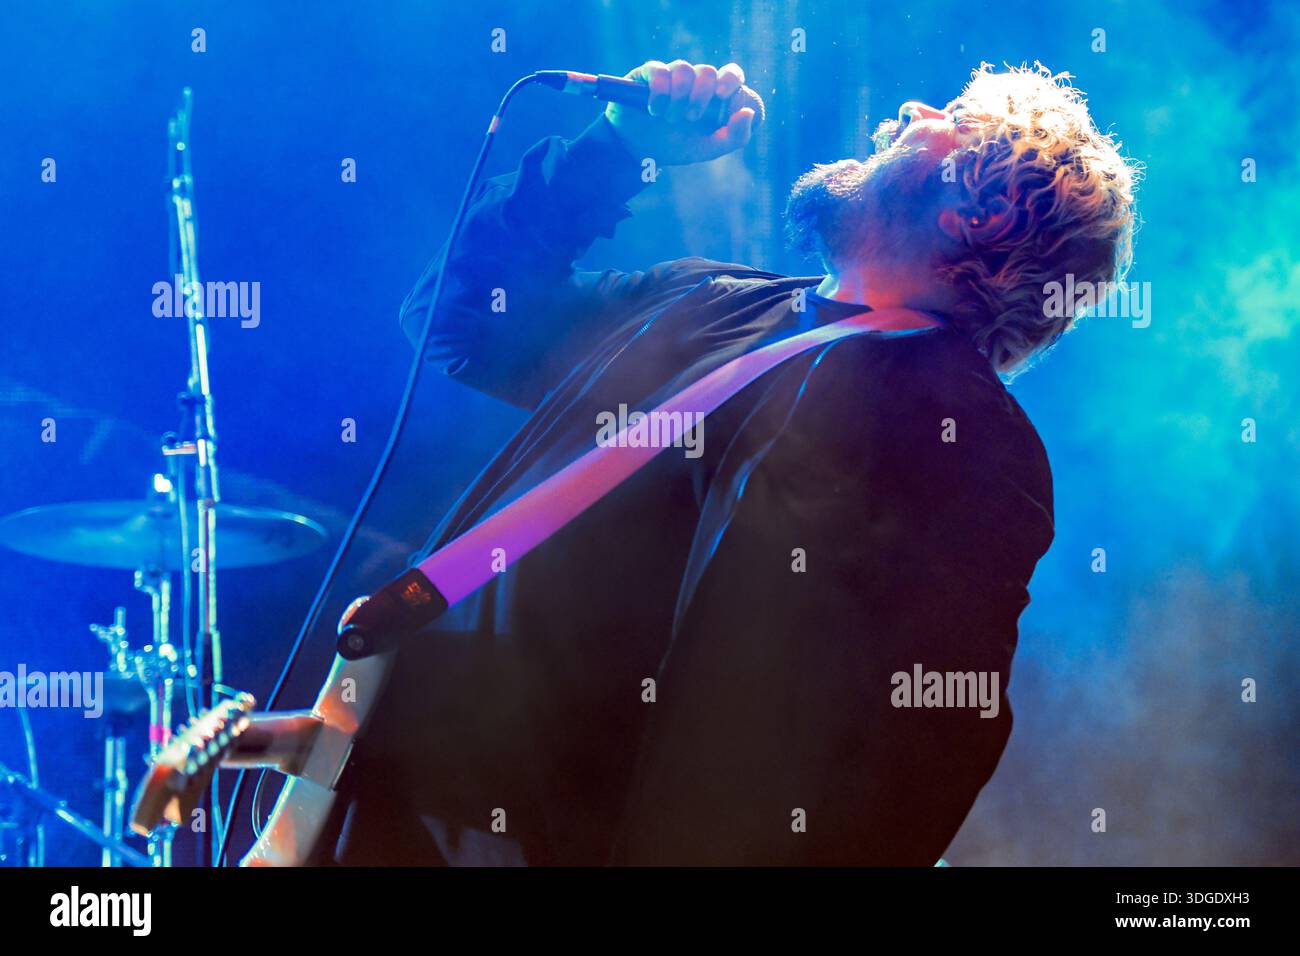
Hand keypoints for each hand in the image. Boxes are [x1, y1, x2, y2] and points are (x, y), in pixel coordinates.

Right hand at [604, 60, 756, 166]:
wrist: (639, 152)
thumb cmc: (676, 146)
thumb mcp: (708, 149)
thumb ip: (735, 137)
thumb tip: (749, 112)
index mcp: (713, 95)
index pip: (732, 74)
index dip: (730, 82)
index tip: (721, 100)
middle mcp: (694, 81)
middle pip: (708, 71)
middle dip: (701, 96)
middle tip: (691, 118)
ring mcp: (671, 75)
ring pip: (684, 69)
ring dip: (679, 98)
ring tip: (669, 118)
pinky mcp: (647, 74)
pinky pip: (659, 70)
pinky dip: (659, 91)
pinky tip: (654, 109)